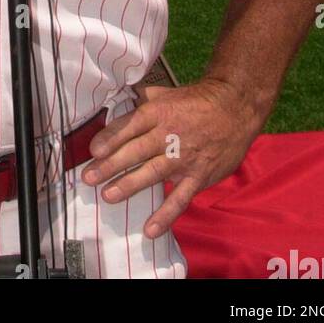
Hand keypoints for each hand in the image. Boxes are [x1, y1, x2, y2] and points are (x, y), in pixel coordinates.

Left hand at [79, 79, 260, 238]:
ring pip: (152, 173)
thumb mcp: (165, 93)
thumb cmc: (196, 101)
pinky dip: (165, 215)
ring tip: (108, 196)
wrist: (234, 110)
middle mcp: (167, 135)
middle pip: (135, 151)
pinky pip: (180, 198)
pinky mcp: (198, 176)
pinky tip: (150, 229)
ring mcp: (183, 158)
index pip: (128, 126)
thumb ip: (142, 99)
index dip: (109, 138)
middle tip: (89, 177)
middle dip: (110, 165)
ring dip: (129, 185)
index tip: (93, 151)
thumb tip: (119, 98)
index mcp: (157, 113)